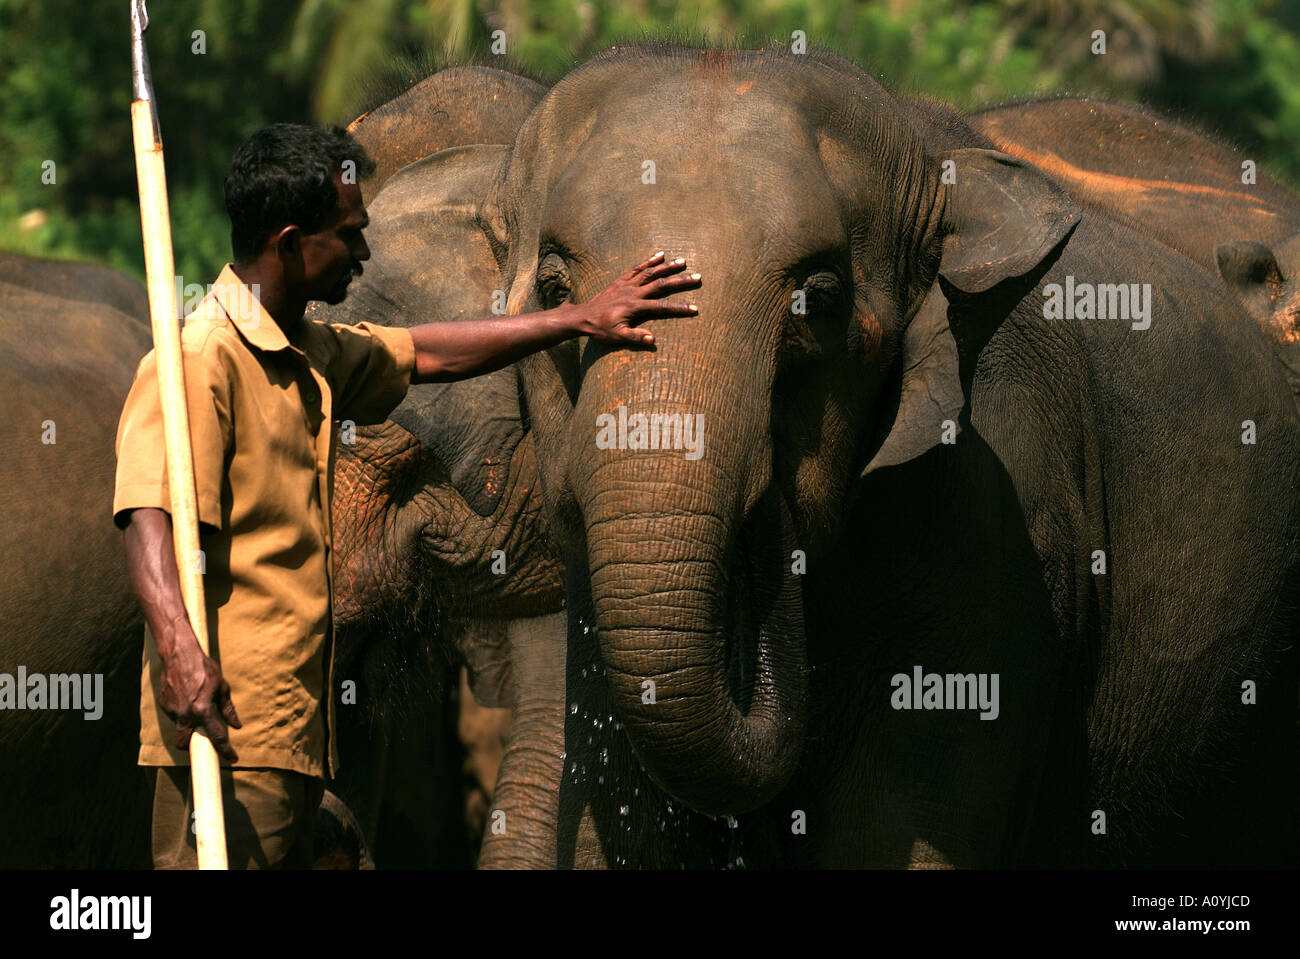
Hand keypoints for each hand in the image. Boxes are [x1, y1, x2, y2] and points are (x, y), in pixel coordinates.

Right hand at [157, 620, 241, 762]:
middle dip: (190, 746)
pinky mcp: (163, 705)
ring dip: (188, 721)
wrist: (179, 654)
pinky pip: (174, 714)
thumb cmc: (204, 669)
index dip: (226, 750)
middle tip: (201, 738)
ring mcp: (171, 710)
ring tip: (195, 700)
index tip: (233, 758)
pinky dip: (181, 710)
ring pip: (179, 726)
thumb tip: (236, 725)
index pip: (216, 737)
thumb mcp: (222, 687)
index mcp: (202, 710)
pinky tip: (186, 695)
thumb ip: (228, 709)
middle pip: (183, 743)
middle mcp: (185, 714)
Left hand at [580, 251, 700, 346]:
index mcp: (634, 307)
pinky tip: (660, 255)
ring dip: (667, 266)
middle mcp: (633, 292)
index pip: (662, 306)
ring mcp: (626, 284)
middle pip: (661, 284)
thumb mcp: (617, 337)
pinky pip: (637, 268)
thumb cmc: (601, 329)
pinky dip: (649, 261)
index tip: (694, 308)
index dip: (679, 308)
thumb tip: (653, 339)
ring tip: (683, 261)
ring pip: (650, 272)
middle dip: (680, 281)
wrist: (582, 317)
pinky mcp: (620, 280)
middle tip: (698, 277)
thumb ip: (635, 337)